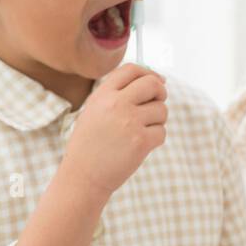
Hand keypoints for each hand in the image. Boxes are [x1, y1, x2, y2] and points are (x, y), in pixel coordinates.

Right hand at [62, 64, 167, 198]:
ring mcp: (130, 122)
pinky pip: (162, 132)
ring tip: (140, 131)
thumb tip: (157, 80)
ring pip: (162, 110)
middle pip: (153, 84)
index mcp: (102, 95)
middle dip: (160, 93)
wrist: (83, 176)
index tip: (156, 81)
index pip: (132, 70)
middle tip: (156, 104)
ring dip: (158, 120)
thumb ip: (119, 94)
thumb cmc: (91, 144)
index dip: (149, 73)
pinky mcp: (141, 141)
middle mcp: (116, 104)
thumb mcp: (95, 111)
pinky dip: (156, 139)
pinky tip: (140, 145)